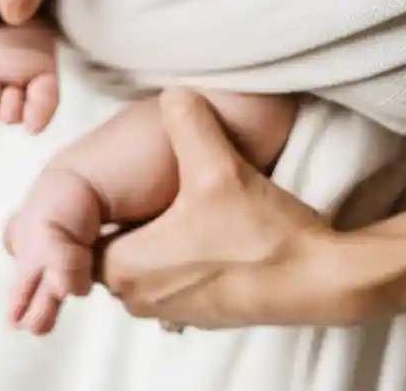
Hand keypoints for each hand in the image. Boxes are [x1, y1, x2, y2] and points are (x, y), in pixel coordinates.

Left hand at [97, 89, 378, 328]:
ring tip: (174, 202)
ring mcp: (171, 310)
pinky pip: (168, 279)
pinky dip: (175, 256)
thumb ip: (186, 120)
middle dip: (123, 217)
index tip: (115, 181)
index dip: (96, 206)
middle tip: (144, 182)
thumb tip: (172, 91)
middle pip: (109, 248)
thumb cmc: (263, 232)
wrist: (321, 280)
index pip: (83, 236)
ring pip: (139, 265)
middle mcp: (139, 298)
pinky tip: (202, 228)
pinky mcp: (202, 315)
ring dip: (150, 237)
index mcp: (127, 268)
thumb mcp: (218, 165)